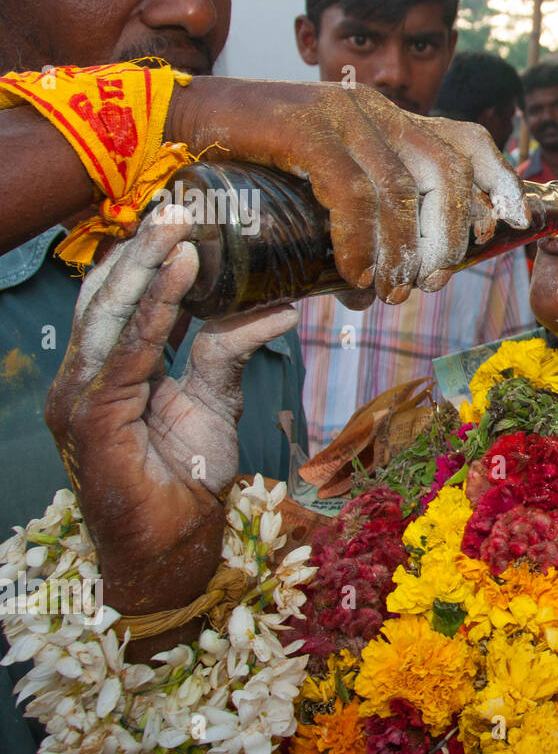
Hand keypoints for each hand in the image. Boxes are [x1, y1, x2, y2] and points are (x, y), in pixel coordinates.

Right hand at [44, 207, 297, 614]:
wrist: (171, 549)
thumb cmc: (186, 479)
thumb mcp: (215, 401)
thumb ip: (230, 351)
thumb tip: (281, 307)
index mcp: (108, 369)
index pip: (120, 300)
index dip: (147, 257)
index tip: (183, 215)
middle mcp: (85, 376)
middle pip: (109, 297)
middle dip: (143, 249)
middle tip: (181, 204)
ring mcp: (81, 397)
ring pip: (112, 316)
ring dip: (147, 268)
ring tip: (180, 226)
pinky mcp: (91, 420)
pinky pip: (128, 354)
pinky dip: (156, 311)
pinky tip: (180, 276)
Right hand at [166, 79, 527, 306]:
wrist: (169, 126)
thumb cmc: (247, 166)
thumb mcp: (321, 182)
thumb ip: (362, 212)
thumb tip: (392, 282)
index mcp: (385, 115)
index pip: (466, 138)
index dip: (496, 182)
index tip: (508, 227)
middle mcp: (371, 107)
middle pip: (446, 170)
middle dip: (448, 235)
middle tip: (431, 283)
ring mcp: (338, 113)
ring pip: (401, 189)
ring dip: (402, 252)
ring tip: (390, 294)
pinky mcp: (301, 127)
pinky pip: (352, 192)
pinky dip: (362, 242)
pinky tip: (356, 276)